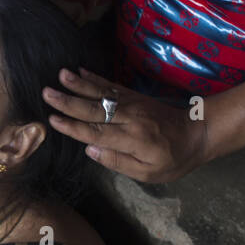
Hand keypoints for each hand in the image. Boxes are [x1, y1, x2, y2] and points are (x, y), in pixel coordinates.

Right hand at [44, 68, 207, 182]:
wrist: (198, 133)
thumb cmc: (173, 159)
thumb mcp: (149, 173)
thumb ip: (119, 162)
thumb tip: (90, 150)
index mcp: (133, 139)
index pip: (97, 133)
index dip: (73, 127)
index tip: (53, 120)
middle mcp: (131, 118)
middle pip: (94, 109)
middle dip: (68, 102)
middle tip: (46, 93)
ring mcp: (134, 104)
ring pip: (102, 93)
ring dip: (79, 84)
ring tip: (60, 74)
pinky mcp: (135, 97)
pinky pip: (112, 86)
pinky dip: (95, 78)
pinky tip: (80, 71)